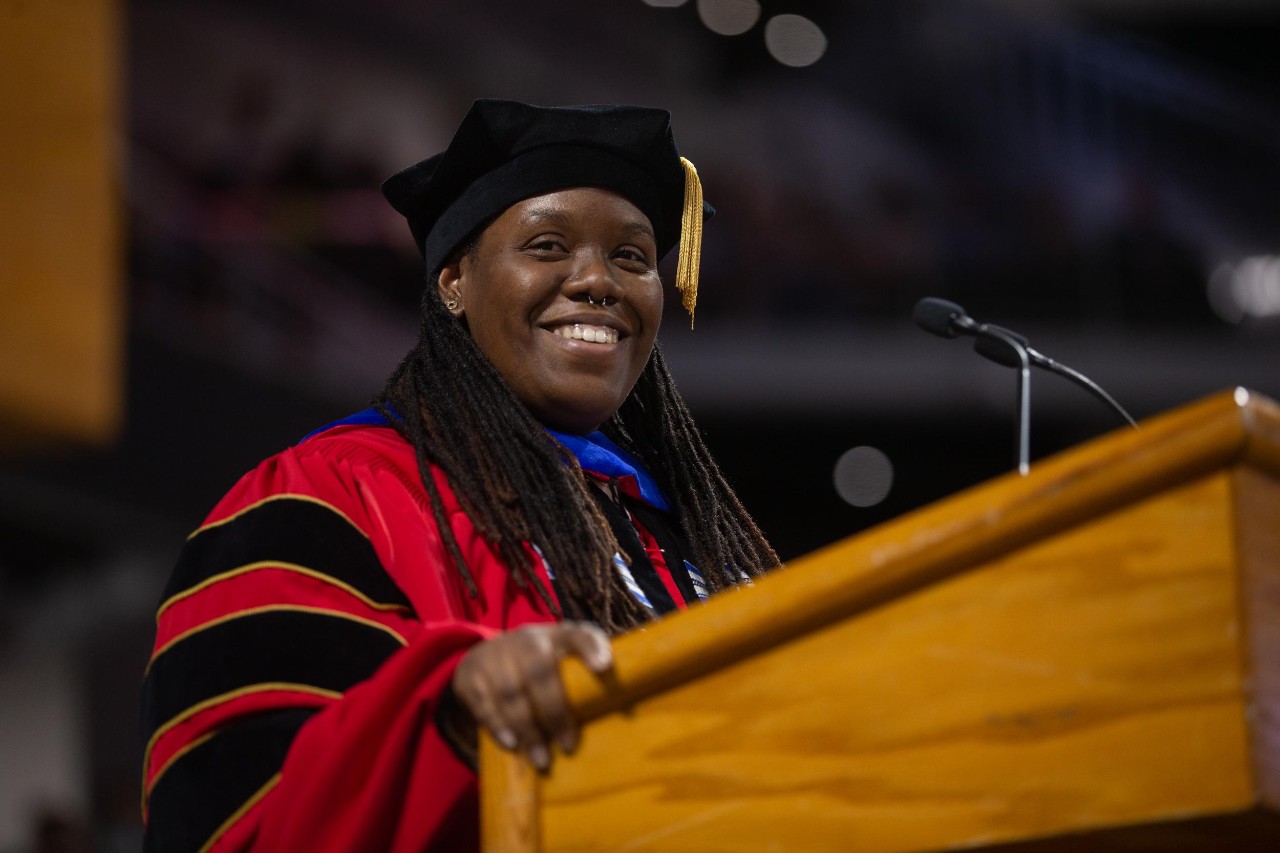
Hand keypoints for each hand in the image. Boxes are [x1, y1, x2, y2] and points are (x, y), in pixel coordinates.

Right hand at [450, 621, 611, 771]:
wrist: (482, 657)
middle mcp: (525, 640)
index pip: (578, 634)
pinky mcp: (470, 677)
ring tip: (542, 759)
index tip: (604, 667)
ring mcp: (495, 656)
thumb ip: (584, 677)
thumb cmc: (537, 665)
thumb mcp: (560, 660)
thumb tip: (623, 710)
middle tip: (569, 745)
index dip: (591, 647)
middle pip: (539, 671)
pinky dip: (498, 726)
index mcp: (556, 636)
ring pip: (511, 692)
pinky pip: (484, 704)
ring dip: (528, 728)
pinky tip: (512, 745)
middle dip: (555, 711)